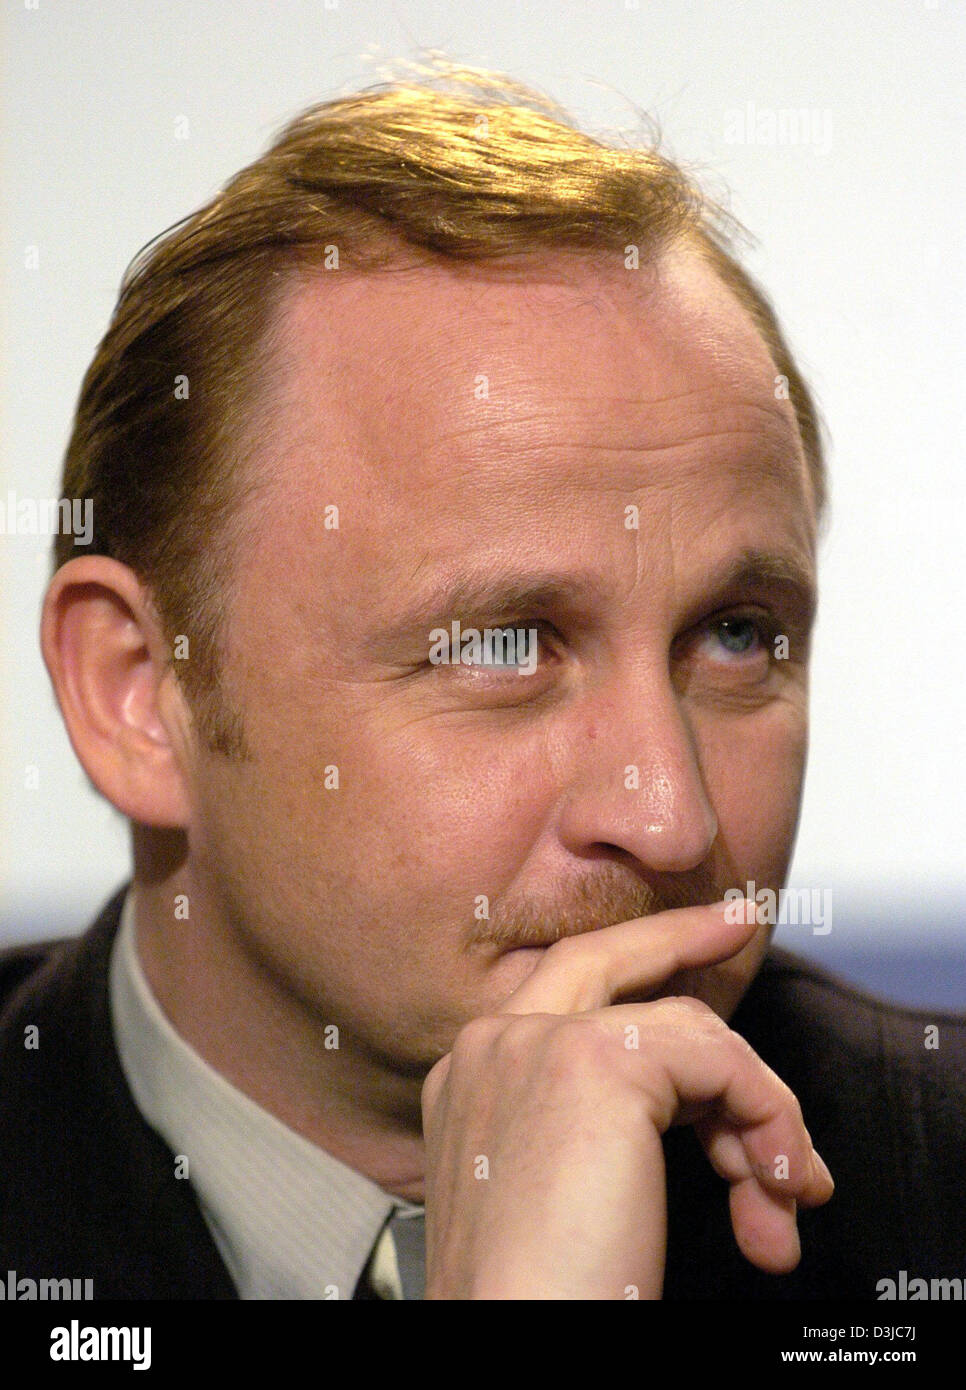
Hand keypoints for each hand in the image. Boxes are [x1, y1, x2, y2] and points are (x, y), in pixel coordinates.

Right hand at [421, 900, 833, 1298]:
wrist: (515, 1333)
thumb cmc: (541, 1292)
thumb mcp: (565, 1188)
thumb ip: (609, 1129)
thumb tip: (717, 1117)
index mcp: (472, 1078)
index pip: (563, 994)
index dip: (635, 963)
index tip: (698, 942)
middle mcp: (493, 1045)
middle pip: (603, 957)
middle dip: (680, 934)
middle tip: (738, 925)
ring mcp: (539, 1043)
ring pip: (688, 1030)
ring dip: (756, 1115)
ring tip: (778, 1201)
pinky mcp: (597, 1062)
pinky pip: (722, 1064)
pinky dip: (767, 1119)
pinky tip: (773, 1190)